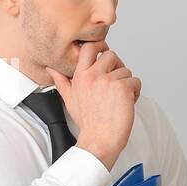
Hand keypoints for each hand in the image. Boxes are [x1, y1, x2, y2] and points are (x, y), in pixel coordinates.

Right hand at [46, 40, 140, 170]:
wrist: (99, 140)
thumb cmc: (88, 122)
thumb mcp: (69, 99)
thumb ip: (61, 81)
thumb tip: (50, 69)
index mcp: (80, 76)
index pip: (89, 48)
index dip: (100, 45)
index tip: (104, 51)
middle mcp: (93, 76)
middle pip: (112, 55)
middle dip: (117, 67)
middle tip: (116, 82)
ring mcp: (109, 81)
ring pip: (126, 70)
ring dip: (127, 83)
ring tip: (120, 98)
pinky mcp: (123, 88)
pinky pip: (136, 81)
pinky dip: (135, 92)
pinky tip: (127, 103)